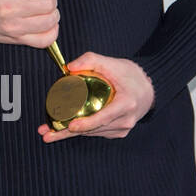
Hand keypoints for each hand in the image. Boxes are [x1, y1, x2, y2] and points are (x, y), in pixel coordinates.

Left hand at [37, 53, 154, 142]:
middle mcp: (125, 120)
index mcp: (126, 104)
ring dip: (70, 134)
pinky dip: (82, 130)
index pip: (104, 117)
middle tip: (47, 135)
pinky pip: (97, 132)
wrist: (148, 88)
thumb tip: (69, 68)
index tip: (71, 126)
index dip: (87, 123)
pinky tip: (64, 130)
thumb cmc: (129, 75)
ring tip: (49, 133)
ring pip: (92, 132)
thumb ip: (90, 60)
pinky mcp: (119, 132)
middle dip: (68, 133)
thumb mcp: (111, 62)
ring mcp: (123, 128)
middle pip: (92, 128)